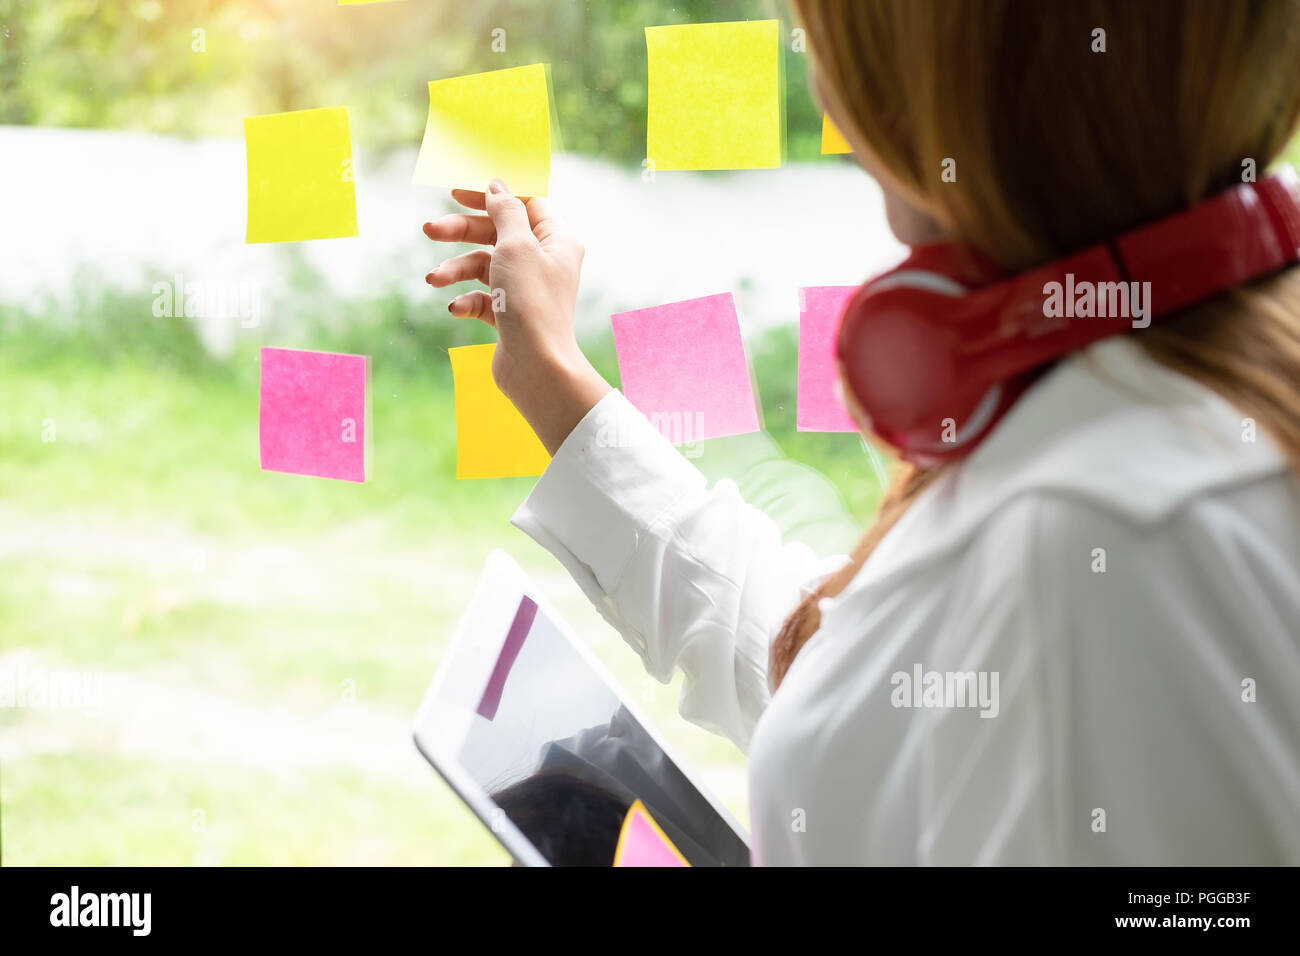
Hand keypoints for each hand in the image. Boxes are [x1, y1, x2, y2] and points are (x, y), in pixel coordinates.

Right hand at [423, 180, 609, 453]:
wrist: (537, 368)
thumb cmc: (531, 302)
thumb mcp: (516, 245)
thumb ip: (505, 210)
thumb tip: (498, 185)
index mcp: (557, 239)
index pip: (525, 203)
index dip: (492, 195)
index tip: (458, 192)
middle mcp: (545, 261)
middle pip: (498, 232)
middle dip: (462, 231)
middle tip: (430, 229)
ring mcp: (527, 289)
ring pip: (485, 266)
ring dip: (456, 269)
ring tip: (433, 279)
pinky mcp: (511, 315)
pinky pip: (483, 297)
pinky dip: (467, 300)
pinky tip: (456, 309)